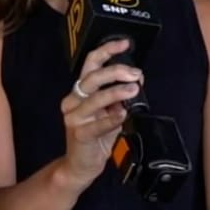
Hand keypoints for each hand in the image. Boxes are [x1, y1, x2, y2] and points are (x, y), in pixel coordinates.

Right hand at [59, 39, 142, 188]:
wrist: (81, 165)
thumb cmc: (95, 137)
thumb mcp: (110, 112)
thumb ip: (120, 97)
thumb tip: (136, 79)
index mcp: (80, 93)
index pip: (90, 65)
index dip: (106, 52)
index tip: (124, 44)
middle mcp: (73, 102)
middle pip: (91, 78)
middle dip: (115, 71)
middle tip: (135, 74)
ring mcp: (73, 118)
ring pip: (95, 99)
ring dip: (116, 92)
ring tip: (133, 90)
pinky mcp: (79, 134)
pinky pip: (97, 124)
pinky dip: (111, 118)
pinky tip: (122, 114)